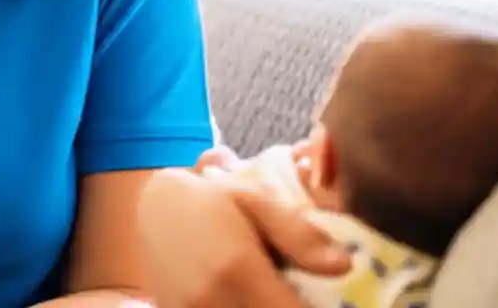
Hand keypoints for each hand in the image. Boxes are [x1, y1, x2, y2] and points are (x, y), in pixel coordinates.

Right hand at [136, 163, 351, 307]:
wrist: (153, 210)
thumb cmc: (210, 199)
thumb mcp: (255, 203)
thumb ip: (299, 236)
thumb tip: (345, 266)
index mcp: (236, 270)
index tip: (338, 304)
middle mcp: (211, 302)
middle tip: (306, 295)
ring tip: (281, 293)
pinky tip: (253, 298)